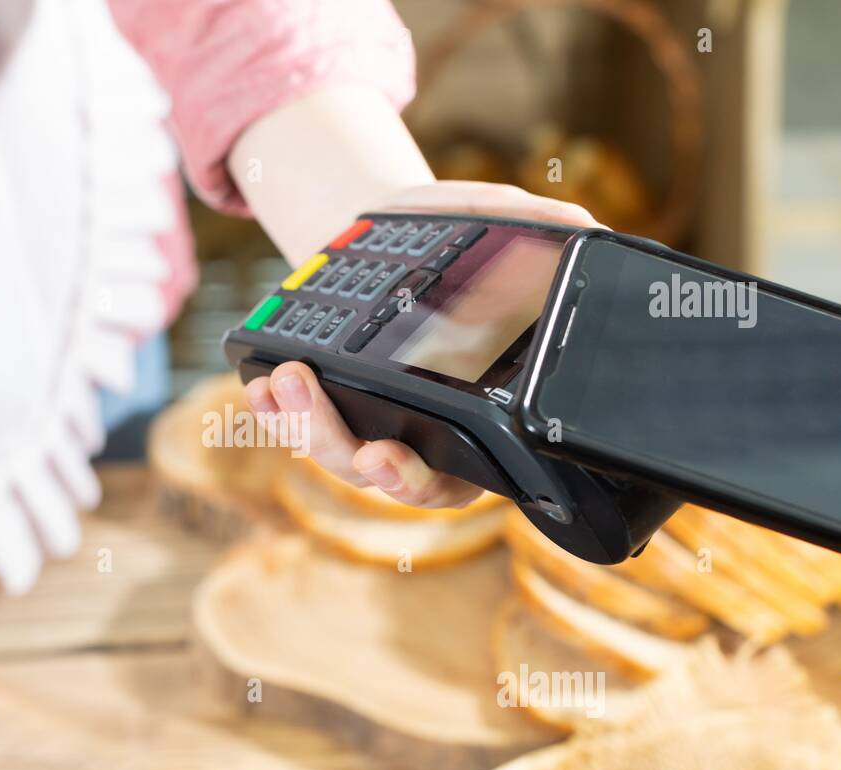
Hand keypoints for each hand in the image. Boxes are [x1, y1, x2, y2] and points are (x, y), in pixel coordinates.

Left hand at [244, 181, 602, 509]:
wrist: (387, 228)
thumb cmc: (449, 241)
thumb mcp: (486, 220)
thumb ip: (532, 228)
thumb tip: (580, 227)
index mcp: (472, 421)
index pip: (449, 477)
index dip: (417, 479)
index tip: (386, 456)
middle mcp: (416, 433)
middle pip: (377, 472)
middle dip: (343, 449)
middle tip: (316, 405)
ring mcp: (367, 421)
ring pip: (333, 452)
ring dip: (303, 425)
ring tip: (283, 381)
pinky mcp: (325, 401)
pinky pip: (297, 425)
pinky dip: (275, 412)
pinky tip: (260, 385)